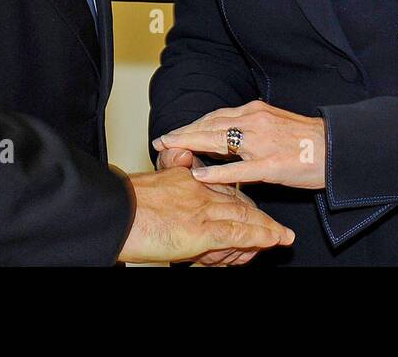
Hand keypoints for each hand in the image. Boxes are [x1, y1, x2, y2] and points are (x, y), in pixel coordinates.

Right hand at [118, 166, 293, 265]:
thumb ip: (171, 169)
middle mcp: (198, 190)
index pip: (221, 185)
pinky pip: (239, 231)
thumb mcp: (151, 183)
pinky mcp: (204, 229)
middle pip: (236, 199)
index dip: (238, 197)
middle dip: (257, 213)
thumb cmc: (126, 206)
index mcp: (185, 178)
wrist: (114, 215)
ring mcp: (203, 208)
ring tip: (283, 236)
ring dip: (266, 227)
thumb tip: (180, 157)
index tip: (252, 208)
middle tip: (275, 228)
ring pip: (243, 215)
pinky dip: (260, 236)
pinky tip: (275, 240)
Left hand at [153, 100, 326, 189]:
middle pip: (210, 125)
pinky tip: (198, 174)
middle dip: (183, 133)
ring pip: (218, 141)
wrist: (336, 148)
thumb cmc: (307, 140)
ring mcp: (261, 143)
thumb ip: (251, 126)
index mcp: (255, 111)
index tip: (174, 131)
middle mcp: (254, 121)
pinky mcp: (270, 164)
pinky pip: (238, 169)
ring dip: (190, 146)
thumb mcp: (275, 123)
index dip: (192, 124)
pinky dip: (216, 171)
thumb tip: (227, 134)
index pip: (215, 116)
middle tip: (161, 141)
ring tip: (170, 151)